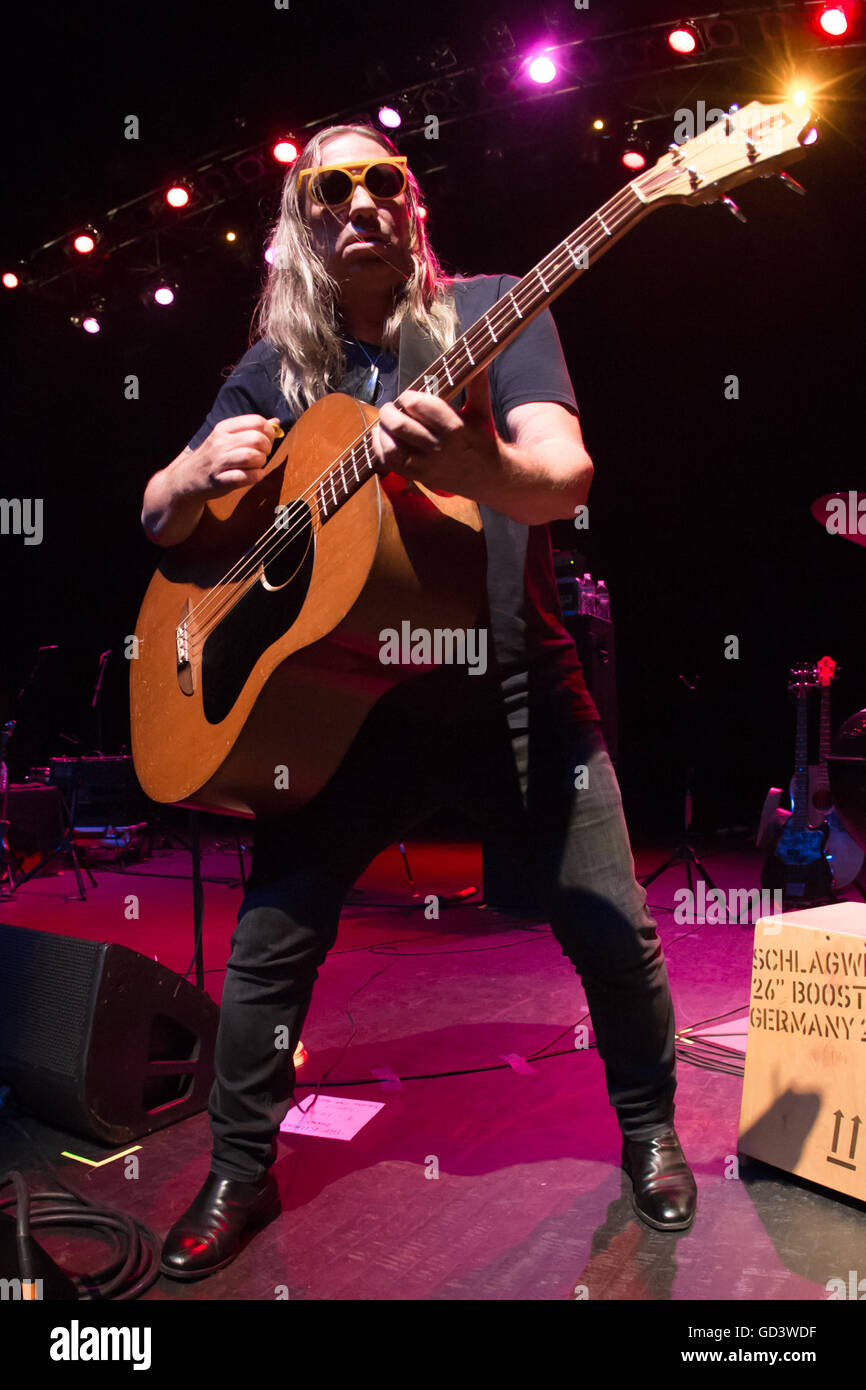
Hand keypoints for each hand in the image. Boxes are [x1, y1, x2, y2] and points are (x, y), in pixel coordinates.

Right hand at [183, 414, 281, 497]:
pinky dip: (256, 476)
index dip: (268, 432)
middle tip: (262, 454)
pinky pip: (246, 476)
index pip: (256, 421)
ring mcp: (219, 461)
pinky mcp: (221, 480)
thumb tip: (275, 422)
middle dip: (266, 448)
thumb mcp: (228, 438)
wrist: (188, 478)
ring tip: (257, 465)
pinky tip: (254, 475)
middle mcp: (220, 442)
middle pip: (257, 439)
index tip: (267, 440)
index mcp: (224, 428)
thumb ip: (251, 429)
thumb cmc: (214, 457)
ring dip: (261, 462)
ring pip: (252, 456)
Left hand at [371, 371, 500, 496]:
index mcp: (455, 428)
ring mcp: (428, 466)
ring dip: (382, 432)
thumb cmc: (482, 439)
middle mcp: (439, 448)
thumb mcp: (481, 410)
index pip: (421, 406)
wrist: (491, 477)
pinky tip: (382, 438)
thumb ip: (477, 383)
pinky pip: (390, 465)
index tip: (409, 396)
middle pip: (401, 427)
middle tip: (391, 407)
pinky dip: (380, 449)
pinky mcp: (420, 477)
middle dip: (390, 412)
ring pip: (392, 449)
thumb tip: (481, 357)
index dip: (409, 397)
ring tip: (384, 423)